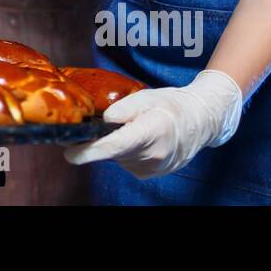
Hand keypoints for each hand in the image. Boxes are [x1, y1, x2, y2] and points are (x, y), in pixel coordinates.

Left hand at [62, 69, 243, 178]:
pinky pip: (126, 162)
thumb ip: (122, 108)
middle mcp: (153, 156)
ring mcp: (153, 168)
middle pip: (113, 152)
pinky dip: (124, 151)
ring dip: (115, 145)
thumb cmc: (172, 105)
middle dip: (100, 141)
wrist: (200, 122)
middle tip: (103, 124)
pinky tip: (136, 138)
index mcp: (151, 133)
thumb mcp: (146, 97)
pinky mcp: (150, 174)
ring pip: (118, 158)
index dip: (89, 152)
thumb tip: (102, 121)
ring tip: (131, 127)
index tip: (69, 153)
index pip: (115, 146)